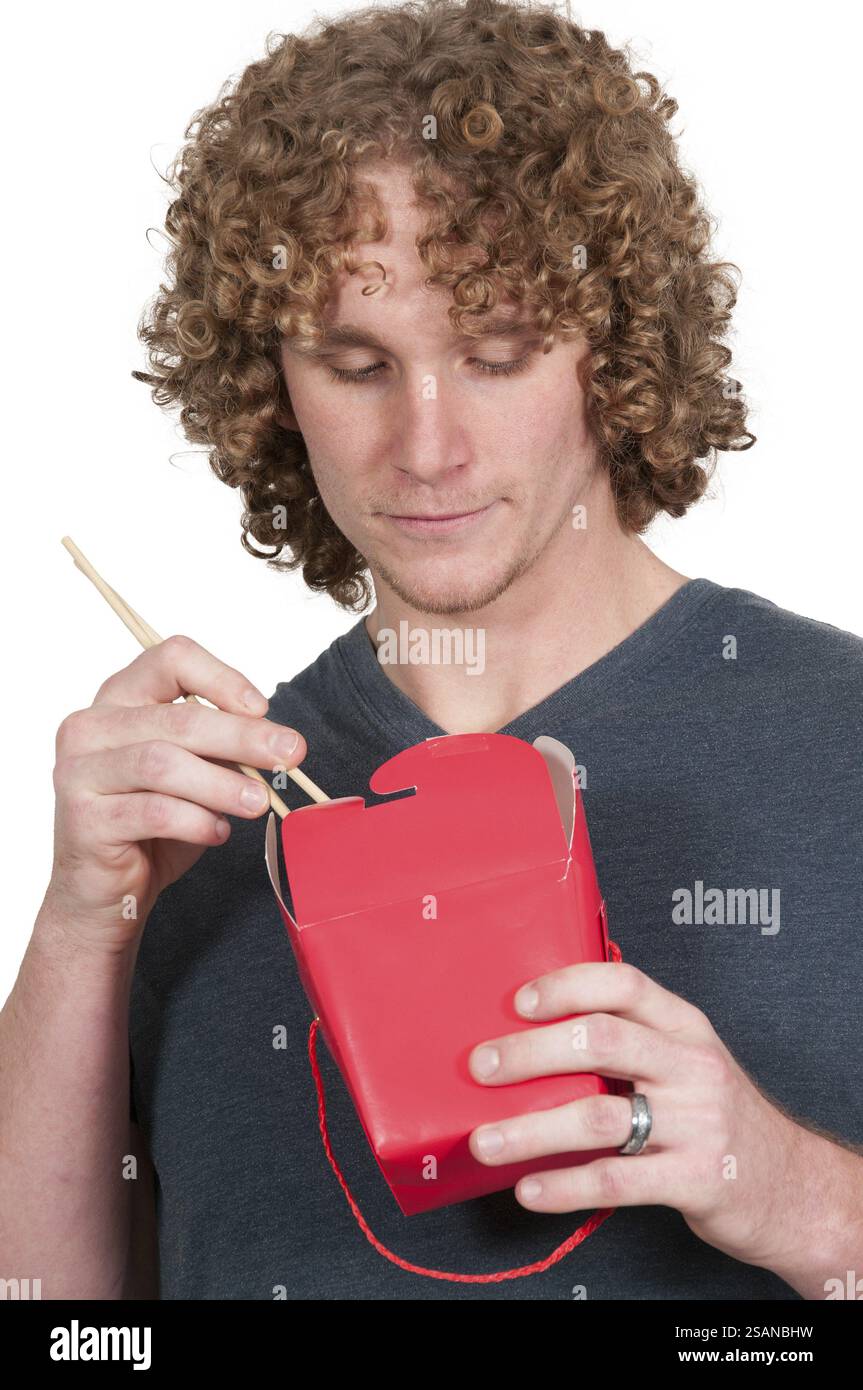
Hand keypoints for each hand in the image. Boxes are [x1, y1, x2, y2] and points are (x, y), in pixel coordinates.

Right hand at [45, 634, 305, 951]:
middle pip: (179, 717)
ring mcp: (78, 772)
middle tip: (290, 753)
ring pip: (163, 763)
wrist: (105, 892)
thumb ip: (221, 748)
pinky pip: (154, 811)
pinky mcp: (84, 819)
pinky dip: (197, 821)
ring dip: (222, 783)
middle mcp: (90, 727)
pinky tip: (217, 832)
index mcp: (119, 700)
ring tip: (259, 803)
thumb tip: (276, 739)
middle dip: (243, 735)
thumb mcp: (194, 774)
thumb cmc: (151, 826)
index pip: (171, 659)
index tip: (262, 709)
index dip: (223, 678)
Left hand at [467, 959, 803, 1273]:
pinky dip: (563, 1186)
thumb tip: (530, 1032)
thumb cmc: (715, 1115)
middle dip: (530, 1052)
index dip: (568, 986)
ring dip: (530, 1129)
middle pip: (602, 1041)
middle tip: (481, 1067)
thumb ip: (630, 1041)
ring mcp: (697, 1122)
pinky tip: (529, 1190)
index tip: (519, 1001)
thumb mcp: (685, 1061)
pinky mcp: (695, 1179)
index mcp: (685, 1026)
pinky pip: (616, 1180)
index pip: (624, 984)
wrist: (791, 1186)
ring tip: (485, 1141)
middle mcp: (692, 1066)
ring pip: (598, 1115)